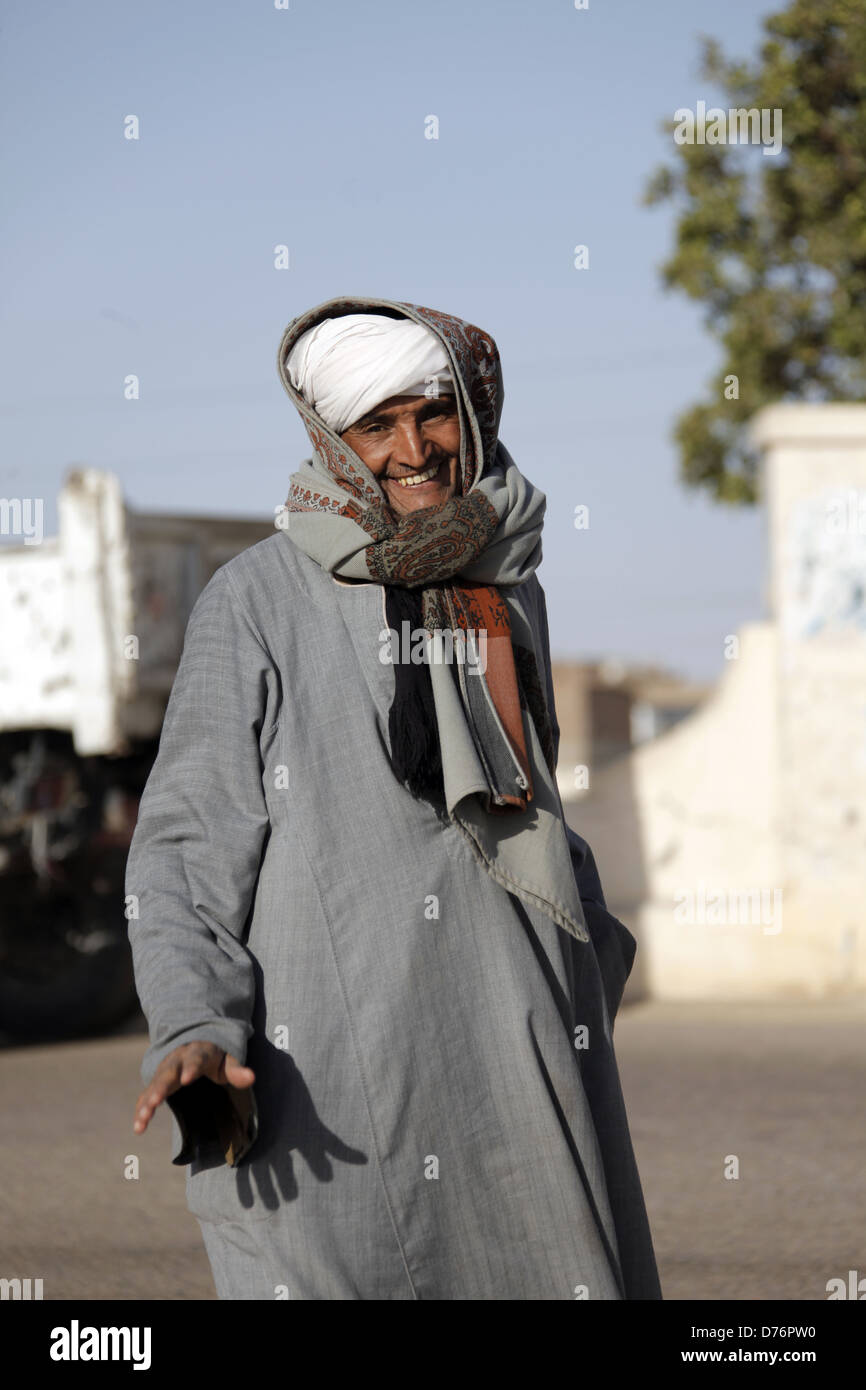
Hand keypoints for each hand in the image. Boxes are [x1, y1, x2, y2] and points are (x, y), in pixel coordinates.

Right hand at [133, 1041, 254, 1135]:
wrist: (194, 1043)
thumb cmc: (214, 1056)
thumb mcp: (228, 1060)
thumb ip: (237, 1070)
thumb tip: (251, 1077)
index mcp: (197, 1053)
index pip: (195, 1060)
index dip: (190, 1068)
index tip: (186, 1079)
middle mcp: (177, 1061)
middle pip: (168, 1073)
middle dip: (161, 1086)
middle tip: (156, 1100)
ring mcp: (165, 1072)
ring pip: (154, 1085)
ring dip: (148, 1101)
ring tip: (143, 1119)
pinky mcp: (157, 1084)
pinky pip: (146, 1096)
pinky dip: (141, 1110)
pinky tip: (138, 1128)